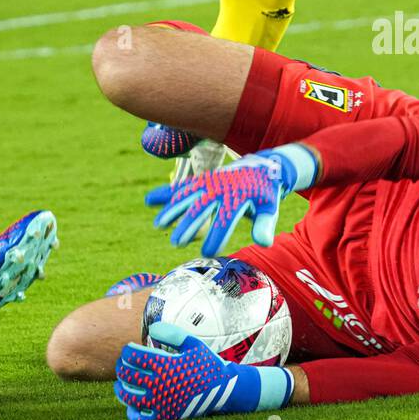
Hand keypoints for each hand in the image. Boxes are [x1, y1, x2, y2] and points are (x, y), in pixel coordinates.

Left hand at [114, 322, 292, 419]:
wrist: (223, 389)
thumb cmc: (206, 363)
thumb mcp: (192, 344)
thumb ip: (171, 333)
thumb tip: (150, 329)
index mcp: (166, 365)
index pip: (134, 356)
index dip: (127, 351)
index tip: (129, 349)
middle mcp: (160, 385)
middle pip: (128, 375)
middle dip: (122, 367)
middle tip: (123, 363)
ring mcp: (161, 403)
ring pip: (129, 396)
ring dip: (121, 387)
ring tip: (122, 382)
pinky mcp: (164, 417)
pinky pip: (138, 417)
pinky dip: (131, 410)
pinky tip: (133, 402)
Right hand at [152, 144, 315, 252]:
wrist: (262, 166)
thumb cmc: (265, 192)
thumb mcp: (270, 207)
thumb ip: (265, 224)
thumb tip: (264, 242)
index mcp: (239, 197)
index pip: (226, 220)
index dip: (217, 236)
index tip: (208, 253)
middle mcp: (221, 188)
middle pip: (202, 208)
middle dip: (189, 225)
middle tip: (177, 243)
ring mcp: (209, 183)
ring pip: (187, 196)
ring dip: (172, 209)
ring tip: (158, 224)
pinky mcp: (202, 180)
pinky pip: (182, 186)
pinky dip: (166, 192)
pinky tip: (149, 200)